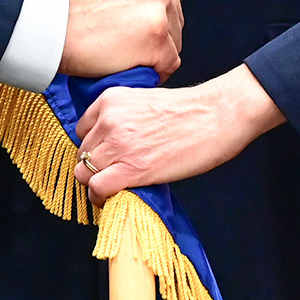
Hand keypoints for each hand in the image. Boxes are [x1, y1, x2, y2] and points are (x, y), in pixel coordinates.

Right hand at [58, 0, 188, 79]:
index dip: (155, 3)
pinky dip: (152, 69)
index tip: (135, 16)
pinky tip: (128, 66)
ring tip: (120, 51)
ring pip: (174, 37)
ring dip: (153, 48)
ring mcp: (161, 3)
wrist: (42, 17)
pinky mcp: (157, 35)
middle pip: (175, 9)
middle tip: (124, 37)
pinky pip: (169, 61)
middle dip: (156, 26)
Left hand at [74, 63, 283, 201]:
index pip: (82, 132)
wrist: (217, 115)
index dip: (94, 148)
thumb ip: (123, 119)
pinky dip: (100, 198)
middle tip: (112, 176)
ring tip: (112, 189)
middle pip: (82, 154)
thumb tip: (114, 146)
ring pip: (84, 173)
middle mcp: (109, 120)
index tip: (105, 158)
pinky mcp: (132, 168)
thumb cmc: (191, 110)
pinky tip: (112, 198)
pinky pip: (97, 188)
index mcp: (110, 100)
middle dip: (95, 168)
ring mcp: (119, 144)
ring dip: (95, 184)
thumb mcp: (145, 102)